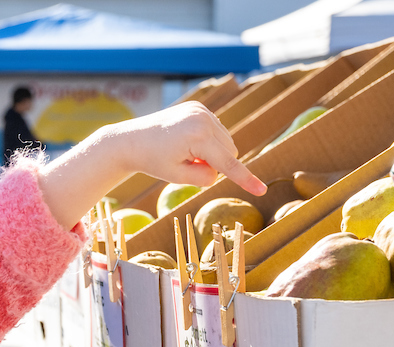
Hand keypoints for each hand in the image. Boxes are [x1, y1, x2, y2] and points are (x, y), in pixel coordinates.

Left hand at [39, 102, 266, 229]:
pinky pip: (216, 131)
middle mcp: (203, 119)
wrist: (131, 140)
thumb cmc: (152, 161)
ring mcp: (202, 110)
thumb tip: (220, 170)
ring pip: (225, 141)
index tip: (262, 191)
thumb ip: (204, 177)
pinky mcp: (199, 107)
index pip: (227, 163)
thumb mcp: (177, 176)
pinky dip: (207, 141)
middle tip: (187, 164)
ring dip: (211, 152)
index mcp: (198, 136)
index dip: (245, 179)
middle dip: (215, 163)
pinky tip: (185, 141)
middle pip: (229, 151)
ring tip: (184, 152)